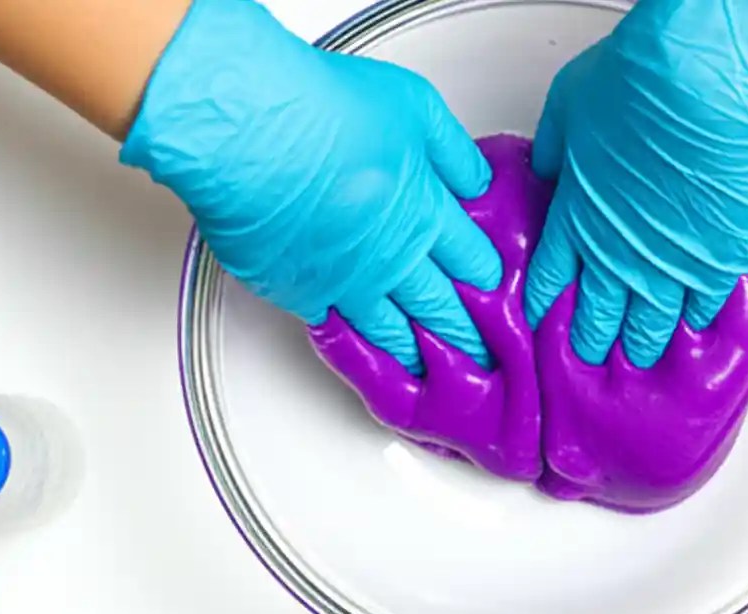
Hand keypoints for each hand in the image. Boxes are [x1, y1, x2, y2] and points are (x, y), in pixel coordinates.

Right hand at [120, 0, 499, 374]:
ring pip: (391, 330)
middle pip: (440, 305)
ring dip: (415, 352)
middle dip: (465, 334)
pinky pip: (335, 329)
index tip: (497, 295)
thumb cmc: (324, 107)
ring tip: (431, 372)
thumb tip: (479, 181)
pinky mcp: (297, 291)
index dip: (486, 277)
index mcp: (426, 212)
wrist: (250, 130)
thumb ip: (452, 150)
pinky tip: (365, 357)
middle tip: (481, 356)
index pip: (472, 258)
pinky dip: (354, 347)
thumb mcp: (416, 107)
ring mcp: (345, 281)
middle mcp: (392, 257)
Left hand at [525, 0, 747, 367]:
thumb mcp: (568, 106)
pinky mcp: (719, 257)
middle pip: (597, 311)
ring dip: (642, 342)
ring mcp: (670, 262)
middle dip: (589, 338)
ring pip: (650, 320)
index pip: (550, 276)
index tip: (543, 319)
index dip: (545, 301)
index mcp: (575, 218)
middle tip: (589, 357)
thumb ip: (556, 146)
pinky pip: (705, 302)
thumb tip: (548, 167)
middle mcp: (617, 254)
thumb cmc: (636, 84)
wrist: (704, 86)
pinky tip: (693, 326)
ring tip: (638, 359)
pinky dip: (698, 316)